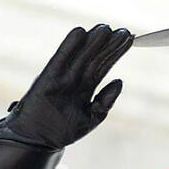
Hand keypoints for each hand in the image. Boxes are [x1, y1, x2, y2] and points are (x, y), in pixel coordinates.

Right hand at [5, 23, 132, 149]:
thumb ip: (105, 101)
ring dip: (93, 41)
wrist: (37, 140)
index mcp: (86, 88)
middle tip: (124, 31)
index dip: (116, 52)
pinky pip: (61, 59)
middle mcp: (75, 79)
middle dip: (109, 44)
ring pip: (81, 55)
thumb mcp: (91, 118)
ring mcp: (62, 77)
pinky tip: (80, 32)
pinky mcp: (49, 78)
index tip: (130, 40)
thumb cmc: (63, 131)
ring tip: (106, 28)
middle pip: (95, 57)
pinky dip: (69, 46)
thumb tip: (120, 81)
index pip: (103, 66)